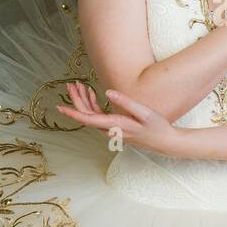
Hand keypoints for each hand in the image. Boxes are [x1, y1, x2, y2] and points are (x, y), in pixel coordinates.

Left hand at [56, 81, 181, 155]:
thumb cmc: (157, 127)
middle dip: (77, 100)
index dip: (73, 112)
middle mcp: (110, 130)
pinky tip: (92, 94)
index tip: (60, 107)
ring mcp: (112, 130)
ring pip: (91, 116)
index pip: (88, 119)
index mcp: (116, 125)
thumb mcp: (145, 113)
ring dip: (84, 101)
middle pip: (87, 115)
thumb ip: (126, 102)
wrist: (165, 142)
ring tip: (78, 85)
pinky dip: (93, 105)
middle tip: (71, 84)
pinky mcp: (116, 128)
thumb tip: (108, 92)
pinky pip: (98, 117)